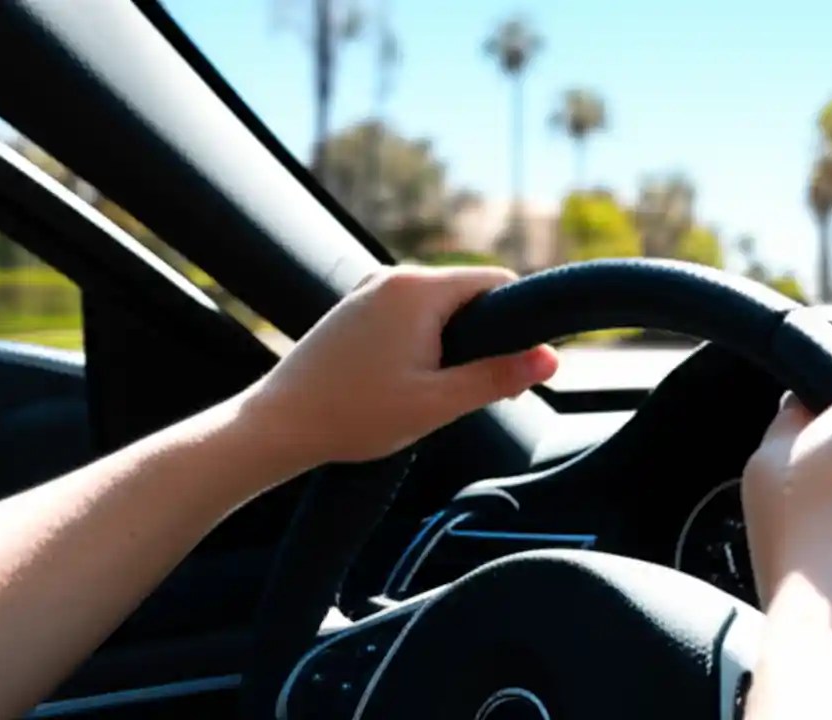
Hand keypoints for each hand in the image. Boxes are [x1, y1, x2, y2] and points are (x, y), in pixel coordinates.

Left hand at [247, 265, 557, 465]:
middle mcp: (393, 277)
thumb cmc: (354, 415)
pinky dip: (422, 340)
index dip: (519, 320)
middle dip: (484, 335)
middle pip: (467, 293)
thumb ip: (498, 377)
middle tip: (478, 389)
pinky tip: (406, 381)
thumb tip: (551, 358)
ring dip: (452, 340)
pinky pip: (408, 313)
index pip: (496, 282)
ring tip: (436, 390)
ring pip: (437, 306)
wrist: (279, 424)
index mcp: (418, 289)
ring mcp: (369, 290)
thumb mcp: (438, 404)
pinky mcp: (354, 309)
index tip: (520, 364)